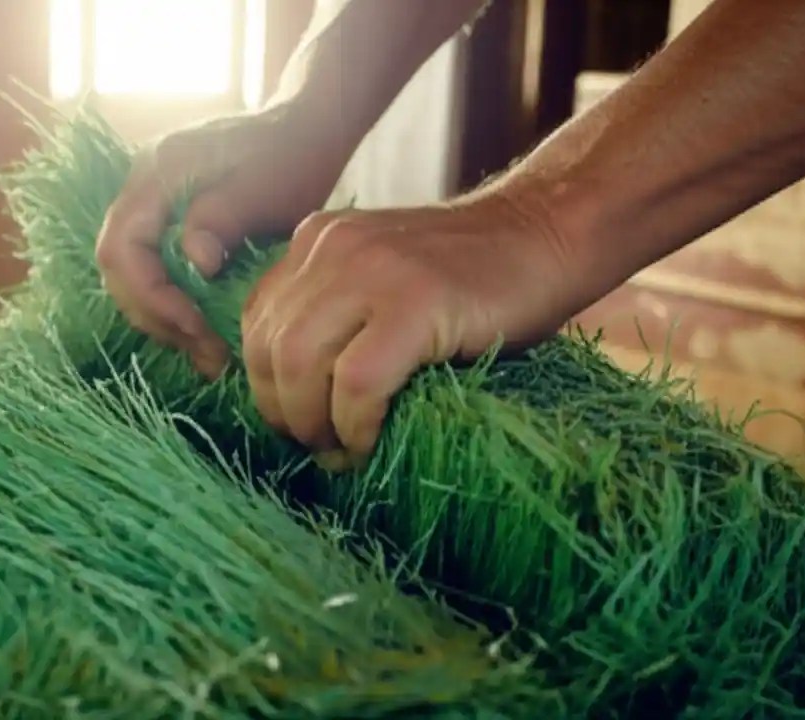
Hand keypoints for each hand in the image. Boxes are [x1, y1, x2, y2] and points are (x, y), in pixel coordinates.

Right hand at [95, 103, 352, 377]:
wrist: (307, 127)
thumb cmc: (292, 153)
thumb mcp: (265, 186)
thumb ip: (223, 218)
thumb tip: (195, 261)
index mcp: (157, 173)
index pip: (122, 247)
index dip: (153, 297)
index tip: (196, 328)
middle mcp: (143, 187)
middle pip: (119, 268)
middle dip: (158, 318)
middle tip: (208, 354)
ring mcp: (153, 204)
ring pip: (133, 275)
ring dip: (165, 320)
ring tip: (210, 357)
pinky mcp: (170, 221)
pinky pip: (155, 270)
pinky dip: (175, 307)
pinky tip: (206, 335)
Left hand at [240, 195, 585, 463]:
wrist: (547, 232)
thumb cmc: (473, 273)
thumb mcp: (384, 274)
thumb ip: (337, 309)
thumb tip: (296, 395)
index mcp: (319, 241)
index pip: (256, 322)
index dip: (264, 385)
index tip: (296, 421)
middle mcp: (333, 247)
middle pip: (269, 348)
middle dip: (282, 413)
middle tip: (318, 446)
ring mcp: (373, 271)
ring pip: (300, 365)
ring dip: (314, 424)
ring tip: (342, 449)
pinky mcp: (416, 303)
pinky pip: (357, 382)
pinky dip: (356, 424)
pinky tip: (372, 439)